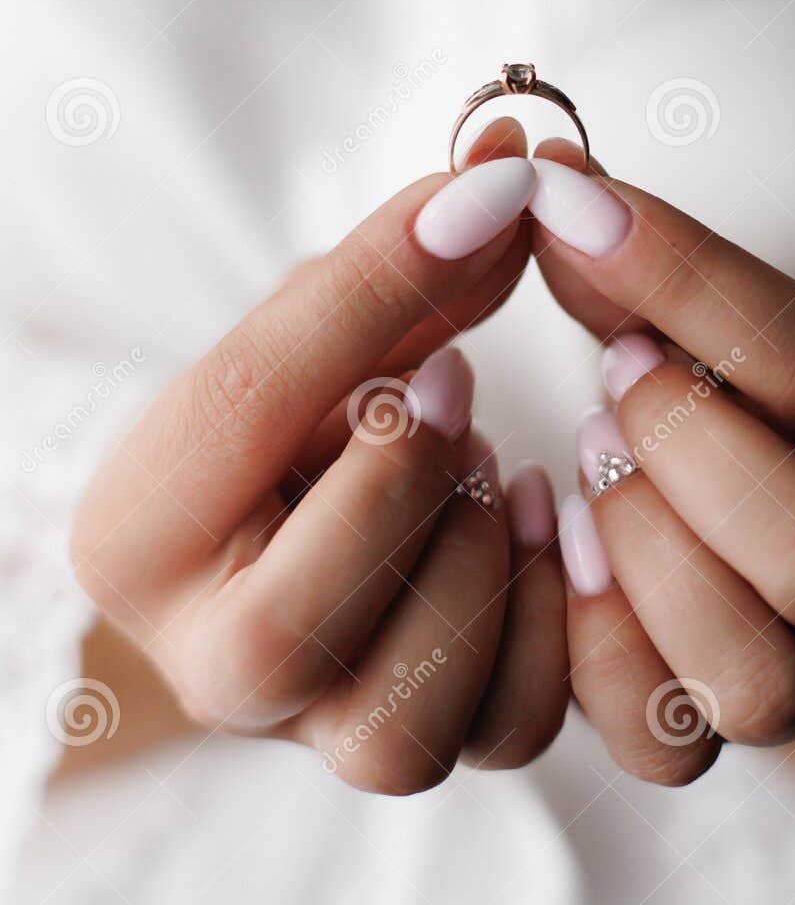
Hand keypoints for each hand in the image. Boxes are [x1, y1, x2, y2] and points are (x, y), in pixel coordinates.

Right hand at [71, 123, 568, 791]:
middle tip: (451, 388)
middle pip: (290, 632)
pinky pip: (507, 733)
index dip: (371, 302)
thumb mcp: (322, 331)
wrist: (299, 529)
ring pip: (401, 725)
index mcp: (134, 535)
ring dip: (473, 568)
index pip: (238, 413)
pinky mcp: (414, 743)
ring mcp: (312, 729)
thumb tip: (509, 161)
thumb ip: (399, 260)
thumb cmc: (299, 416)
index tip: (479, 208)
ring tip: (485, 465)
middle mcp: (207, 664)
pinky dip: (548, 621)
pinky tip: (538, 526)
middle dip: (402, 489)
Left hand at [528, 140, 794, 786]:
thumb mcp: (717, 325)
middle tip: (612, 380)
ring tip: (590, 466)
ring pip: (755, 679)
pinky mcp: (724, 737)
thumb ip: (645, 269)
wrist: (746, 519)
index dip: (686, 291)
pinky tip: (567, 552)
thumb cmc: (734, 402)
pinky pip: (668, 748)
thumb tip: (550, 185)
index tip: (577, 216)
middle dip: (686, 454)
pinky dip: (598, 649)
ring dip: (645, 558)